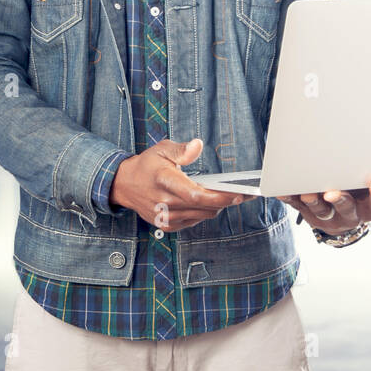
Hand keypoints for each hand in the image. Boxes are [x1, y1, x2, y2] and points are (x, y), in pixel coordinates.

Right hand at [110, 138, 246, 230]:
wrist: (125, 185)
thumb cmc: (147, 165)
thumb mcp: (162, 149)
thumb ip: (181, 149)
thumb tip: (198, 145)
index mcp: (164, 181)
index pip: (195, 195)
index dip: (219, 197)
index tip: (237, 194)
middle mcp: (164, 203)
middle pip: (203, 207)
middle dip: (226, 201)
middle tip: (245, 194)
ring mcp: (165, 217)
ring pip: (202, 215)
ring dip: (217, 207)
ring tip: (232, 196)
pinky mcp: (167, 225)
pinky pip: (194, 220)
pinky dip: (204, 212)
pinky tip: (211, 202)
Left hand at [279, 179, 370, 234]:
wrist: (343, 215)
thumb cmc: (366, 196)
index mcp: (370, 209)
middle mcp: (350, 214)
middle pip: (346, 209)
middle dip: (340, 200)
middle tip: (334, 192)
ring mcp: (328, 215)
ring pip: (321, 212)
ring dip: (314, 203)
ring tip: (308, 193)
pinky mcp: (308, 212)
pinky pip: (297, 205)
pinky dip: (290, 198)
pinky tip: (281, 189)